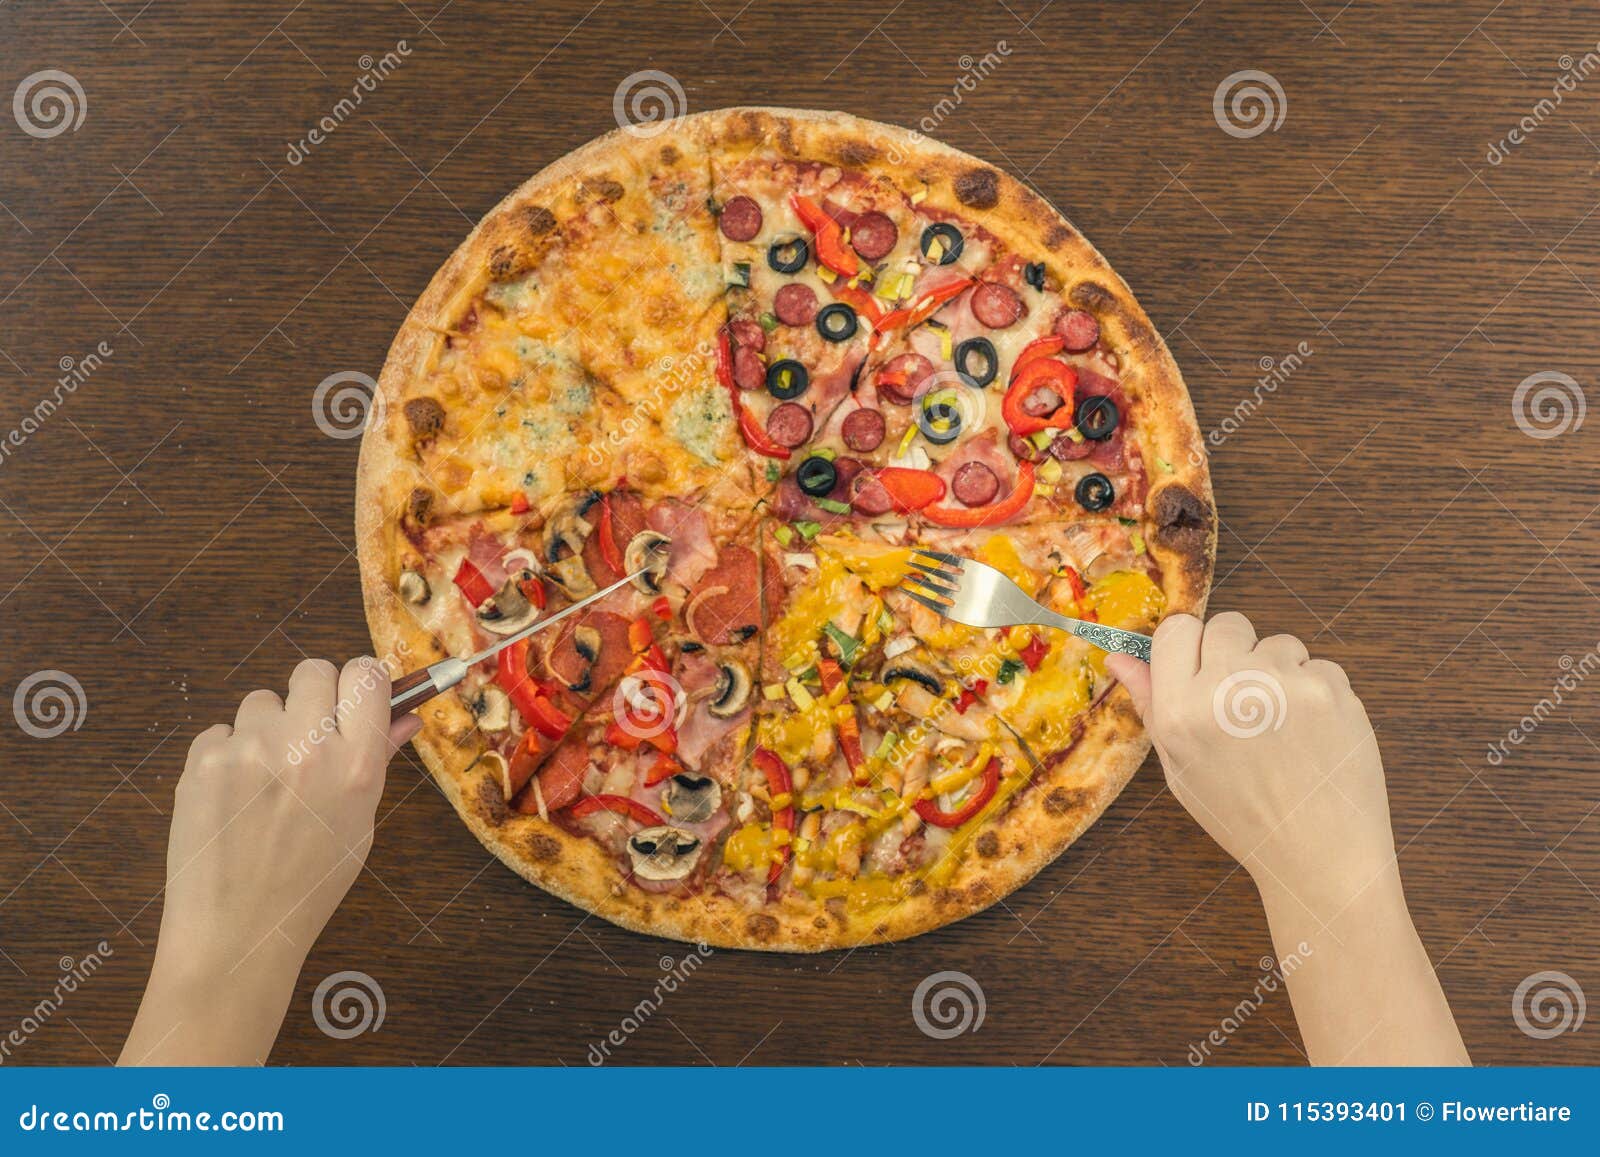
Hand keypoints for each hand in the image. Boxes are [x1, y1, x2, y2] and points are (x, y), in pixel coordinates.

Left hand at [120, 657, 419, 1064]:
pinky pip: (221, 731)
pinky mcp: (203, 761)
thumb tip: (402, 716)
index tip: (356, 695)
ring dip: (267, 726)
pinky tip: (234, 796)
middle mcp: (305, 747)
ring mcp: (250, 750)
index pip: (366, 674)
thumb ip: (376, 761)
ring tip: (266, 778)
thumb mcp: (360, 823)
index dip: (362, 680)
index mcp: (356, 765)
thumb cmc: (308, 884)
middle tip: (309, 734)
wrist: (236, 933)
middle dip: (314, 696)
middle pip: (313, 671)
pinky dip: (228, 754)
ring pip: (262, 700)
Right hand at [1108, 614, 1468, 1065]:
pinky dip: (1317, 691)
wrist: (1319, 853)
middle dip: (1235, 651)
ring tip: (1283, 724)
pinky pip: (1318, 665)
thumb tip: (1119, 659)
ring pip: (1277, 642)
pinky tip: (1314, 733)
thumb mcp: (1179, 767)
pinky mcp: (1329, 688)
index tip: (1201, 666)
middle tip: (1245, 699)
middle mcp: (1225, 688)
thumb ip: (1151, 705)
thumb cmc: (1242, 815)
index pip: (1176, 628)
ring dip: (1279, 670)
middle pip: (1226, 624)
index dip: (1190, 644)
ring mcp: (1281, 684)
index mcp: (1179, 710)